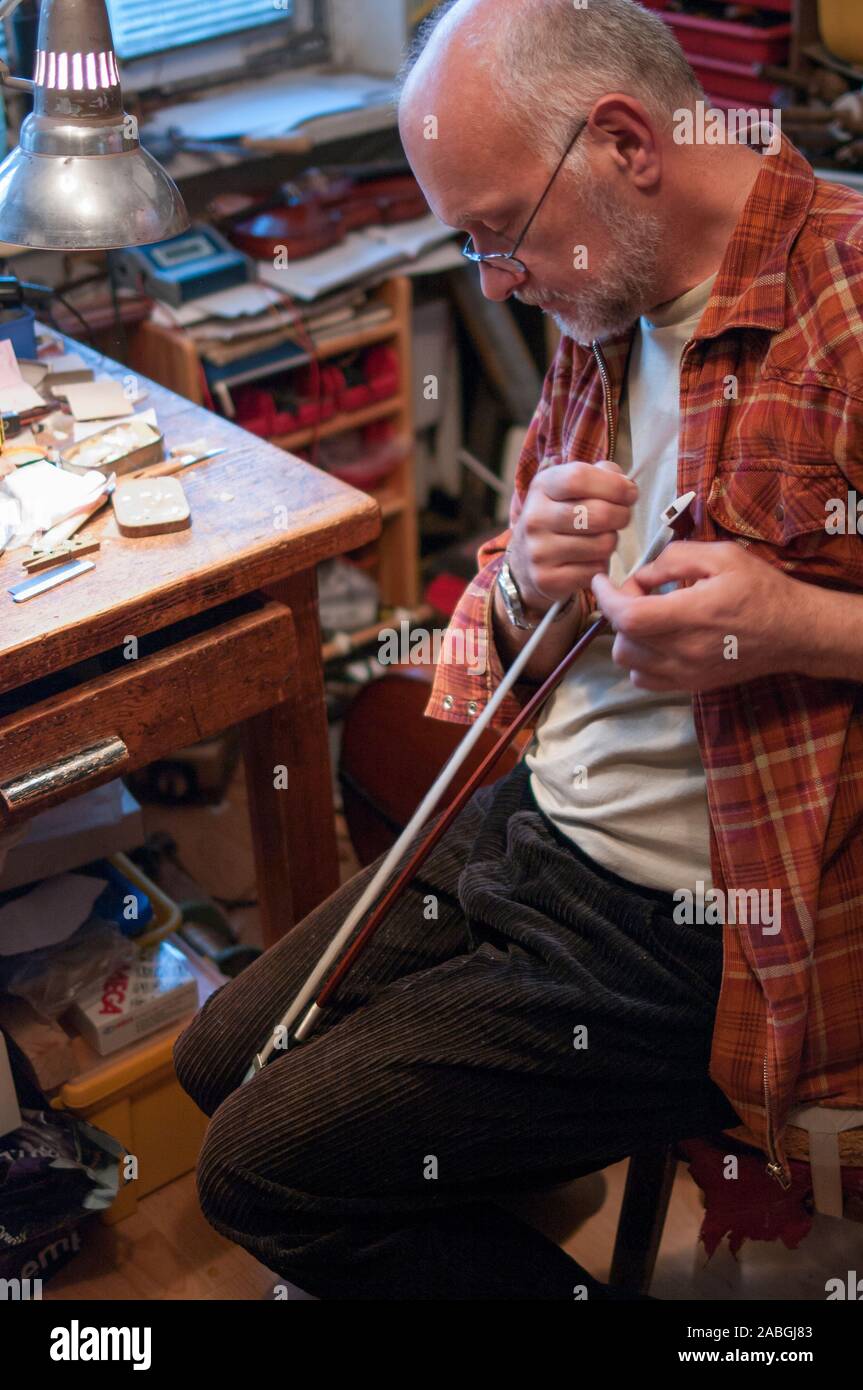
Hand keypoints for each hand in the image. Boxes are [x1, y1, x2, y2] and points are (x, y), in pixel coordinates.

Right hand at [508, 458, 638, 612]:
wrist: (524, 562)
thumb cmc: (558, 517)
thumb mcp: (569, 488)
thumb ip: (600, 476)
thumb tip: (625, 485)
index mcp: (542, 487)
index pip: (579, 478)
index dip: (614, 485)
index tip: (629, 493)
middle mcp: (536, 518)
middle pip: (599, 514)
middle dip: (622, 515)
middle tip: (621, 518)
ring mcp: (539, 551)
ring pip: (603, 544)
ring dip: (611, 542)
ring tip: (600, 539)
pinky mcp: (547, 579)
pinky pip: (596, 570)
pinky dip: (601, 565)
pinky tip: (589, 560)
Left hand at [589, 539, 807, 691]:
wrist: (794, 632)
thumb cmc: (760, 589)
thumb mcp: (722, 556)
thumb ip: (674, 559)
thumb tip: (641, 576)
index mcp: (694, 614)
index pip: (629, 617)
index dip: (606, 598)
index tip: (600, 580)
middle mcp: (686, 651)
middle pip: (623, 639)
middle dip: (620, 612)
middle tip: (639, 593)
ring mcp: (688, 673)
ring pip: (629, 661)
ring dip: (628, 636)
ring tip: (650, 616)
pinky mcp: (691, 686)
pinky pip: (644, 680)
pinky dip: (639, 660)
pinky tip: (656, 641)